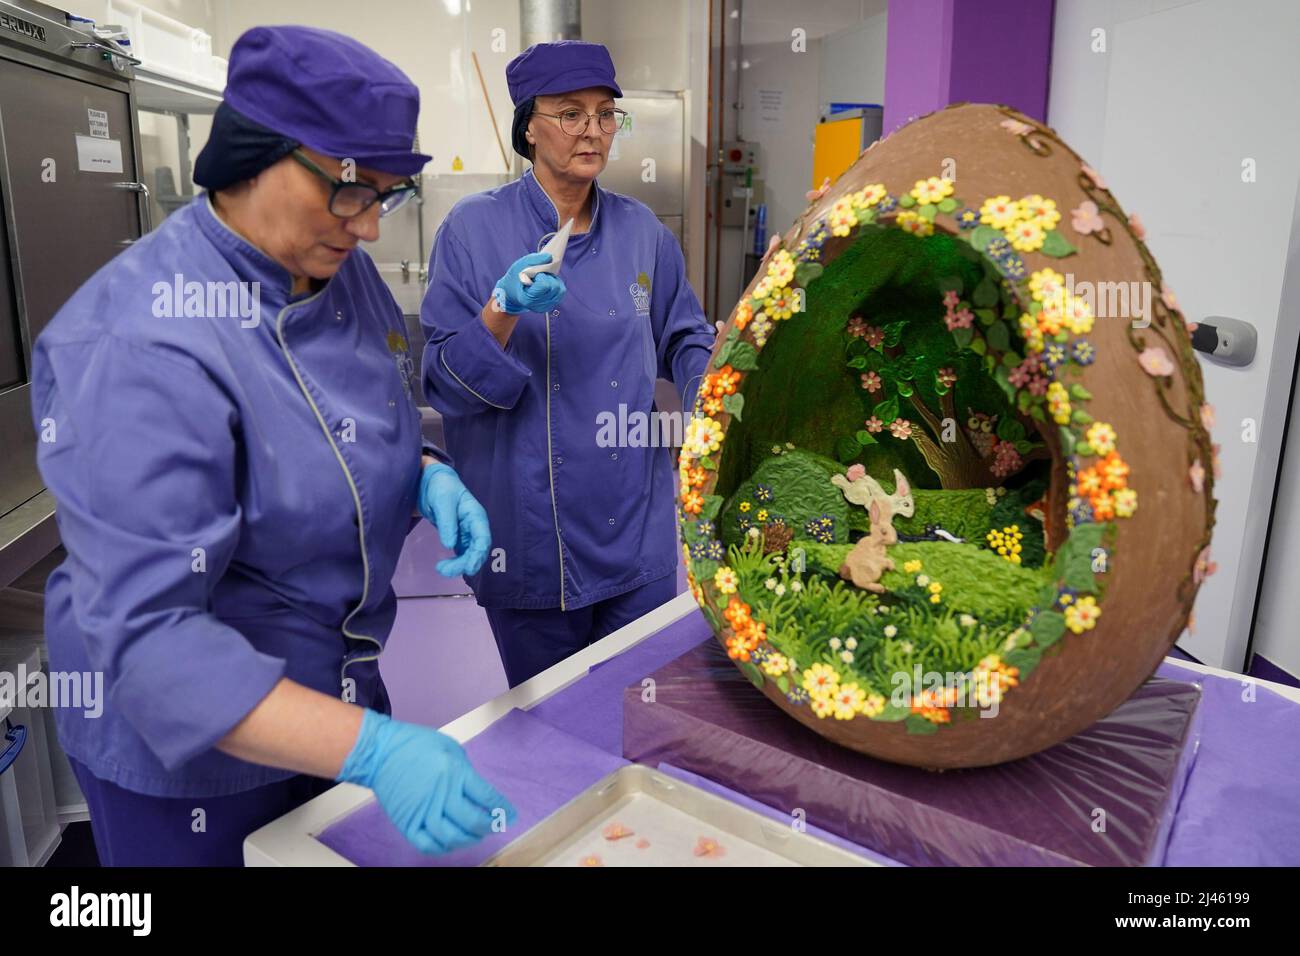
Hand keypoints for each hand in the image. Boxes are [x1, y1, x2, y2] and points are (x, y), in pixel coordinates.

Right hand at [338, 710, 515, 854]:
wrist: (381, 751)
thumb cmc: (416, 745)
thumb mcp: (451, 749)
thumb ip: (466, 773)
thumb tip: (479, 796)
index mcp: (454, 772)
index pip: (486, 797)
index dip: (502, 809)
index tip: (511, 815)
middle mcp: (440, 794)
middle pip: (472, 821)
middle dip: (490, 826)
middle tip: (495, 825)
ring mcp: (422, 811)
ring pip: (452, 837)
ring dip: (469, 839)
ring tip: (476, 834)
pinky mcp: (406, 822)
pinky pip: (428, 844)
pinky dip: (443, 848)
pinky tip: (452, 841)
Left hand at [418, 462, 489, 575]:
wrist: (432, 483)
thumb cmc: (440, 487)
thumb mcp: (442, 501)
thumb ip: (447, 522)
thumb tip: (449, 545)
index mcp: (476, 515)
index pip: (483, 538)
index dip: (478, 554)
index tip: (469, 567)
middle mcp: (475, 527)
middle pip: (477, 550)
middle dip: (465, 563)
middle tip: (444, 570)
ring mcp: (467, 533)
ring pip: (470, 555)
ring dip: (459, 565)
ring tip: (441, 569)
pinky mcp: (458, 538)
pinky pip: (462, 554)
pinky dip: (455, 562)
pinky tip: (445, 567)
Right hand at [491, 251, 565, 314]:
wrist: (512, 293)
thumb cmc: (515, 278)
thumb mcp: (520, 265)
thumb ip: (534, 260)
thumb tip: (550, 257)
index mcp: (527, 299)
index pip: (545, 285)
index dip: (541, 276)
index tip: (533, 276)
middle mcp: (538, 306)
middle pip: (555, 286)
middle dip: (548, 278)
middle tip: (537, 277)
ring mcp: (545, 307)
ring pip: (560, 290)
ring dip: (553, 281)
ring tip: (542, 280)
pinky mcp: (550, 305)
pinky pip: (561, 292)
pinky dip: (556, 285)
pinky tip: (546, 284)